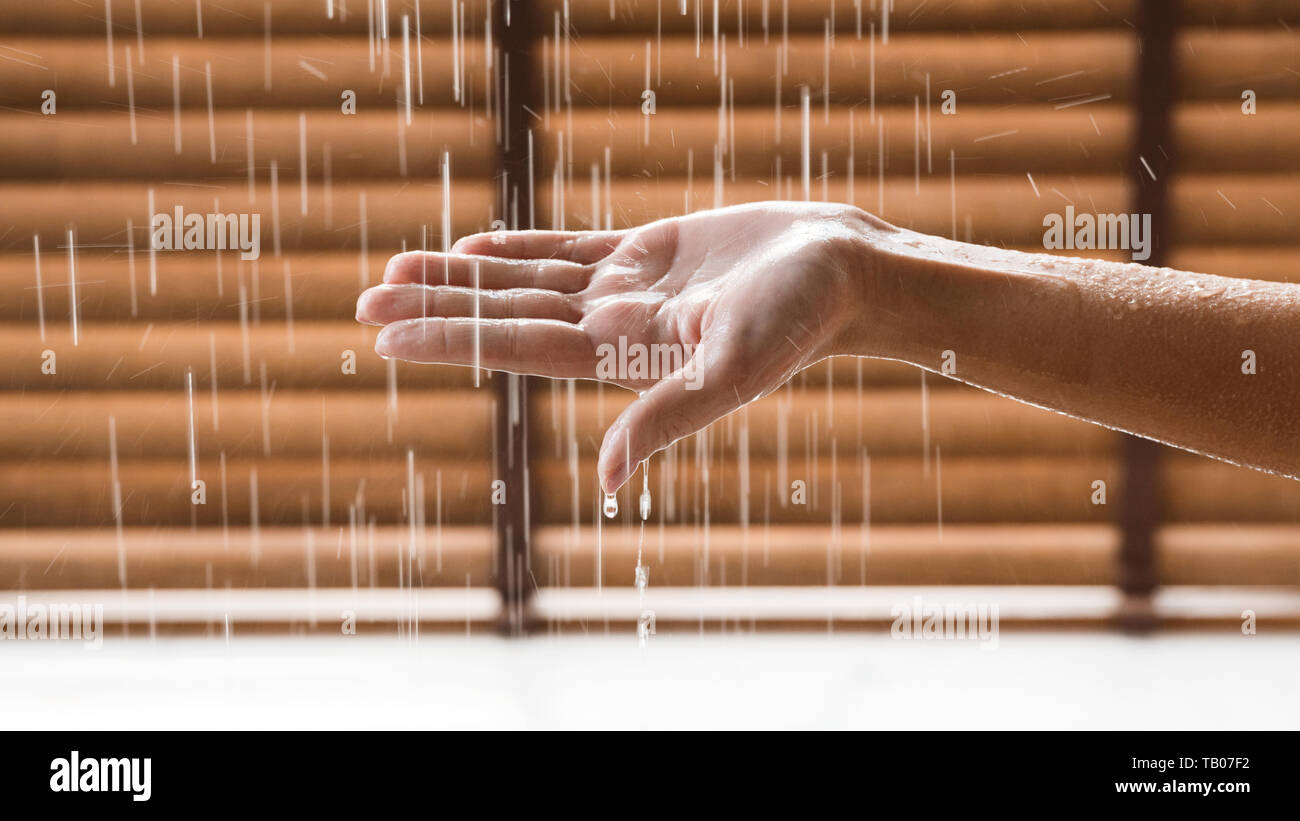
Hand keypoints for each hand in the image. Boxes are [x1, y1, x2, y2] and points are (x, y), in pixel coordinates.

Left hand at [356, 201, 880, 492]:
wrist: (841, 272)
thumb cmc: (797, 323)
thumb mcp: (731, 374)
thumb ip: (666, 419)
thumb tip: (608, 482)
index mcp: (619, 357)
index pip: (514, 345)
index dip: (449, 336)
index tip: (385, 330)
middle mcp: (609, 327)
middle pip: (503, 315)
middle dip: (435, 307)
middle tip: (360, 298)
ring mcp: (624, 290)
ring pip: (523, 281)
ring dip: (461, 277)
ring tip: (395, 268)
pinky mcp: (646, 254)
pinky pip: (565, 251)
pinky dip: (517, 249)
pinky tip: (474, 245)